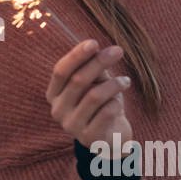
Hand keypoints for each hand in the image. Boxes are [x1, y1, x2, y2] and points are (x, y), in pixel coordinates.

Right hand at [46, 38, 132, 156]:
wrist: (111, 136)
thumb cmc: (102, 103)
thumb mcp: (95, 82)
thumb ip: (93, 67)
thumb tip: (97, 48)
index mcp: (54, 93)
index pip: (60, 70)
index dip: (76, 55)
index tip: (94, 42)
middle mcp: (57, 110)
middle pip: (78, 80)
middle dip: (99, 62)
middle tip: (118, 51)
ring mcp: (71, 126)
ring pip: (94, 96)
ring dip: (113, 84)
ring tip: (126, 81)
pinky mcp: (89, 137)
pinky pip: (106, 112)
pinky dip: (116, 102)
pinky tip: (119, 102)